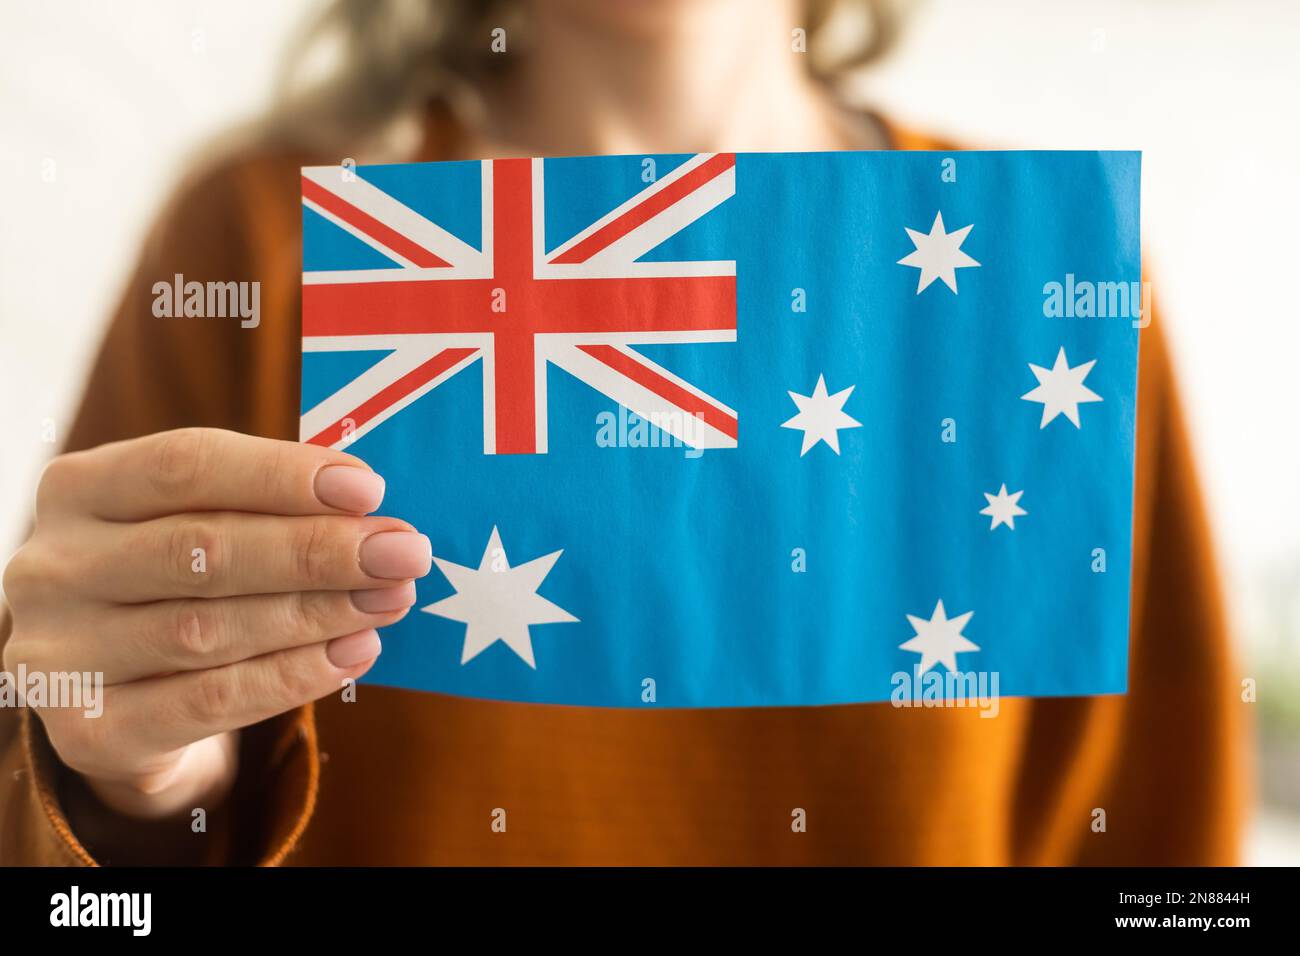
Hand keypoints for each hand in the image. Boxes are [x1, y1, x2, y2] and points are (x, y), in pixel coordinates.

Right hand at [1, 428, 430, 818]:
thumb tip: (370, 510)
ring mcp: (60, 654)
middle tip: (403, 552)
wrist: (121, 701)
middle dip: (317, 550)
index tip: (368, 488)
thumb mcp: (200, 527)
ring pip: (208, 629)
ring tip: (390, 600)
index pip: (185, 465)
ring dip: (316, 613)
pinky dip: (292, 676)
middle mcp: (52, 567)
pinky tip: (353, 653)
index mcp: (78, 489)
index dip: (281, 475)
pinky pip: (209, 702)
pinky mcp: (90, 732)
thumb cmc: (179, 586)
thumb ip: (264, 509)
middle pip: (201, 548)